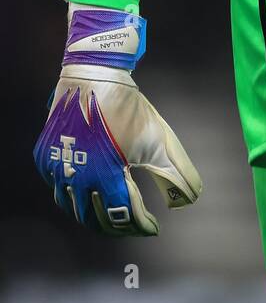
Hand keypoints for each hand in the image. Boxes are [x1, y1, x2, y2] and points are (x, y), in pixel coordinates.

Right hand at [33, 0, 201, 234]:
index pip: (123, 215)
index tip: (154, 227)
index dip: (141, 226)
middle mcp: (76, 176)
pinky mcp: (44, 158)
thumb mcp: (161, 139)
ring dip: (94, 217)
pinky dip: (73, 199)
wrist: (94, 75)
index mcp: (105, 174)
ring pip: (73, 209)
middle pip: (96, 219)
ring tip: (113, 217)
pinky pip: (57, 190)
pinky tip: (88, 196)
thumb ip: (178, 173)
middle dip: (119, 226)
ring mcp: (55, 168)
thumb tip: (185, 202)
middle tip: (134, 225)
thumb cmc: (128, 107)